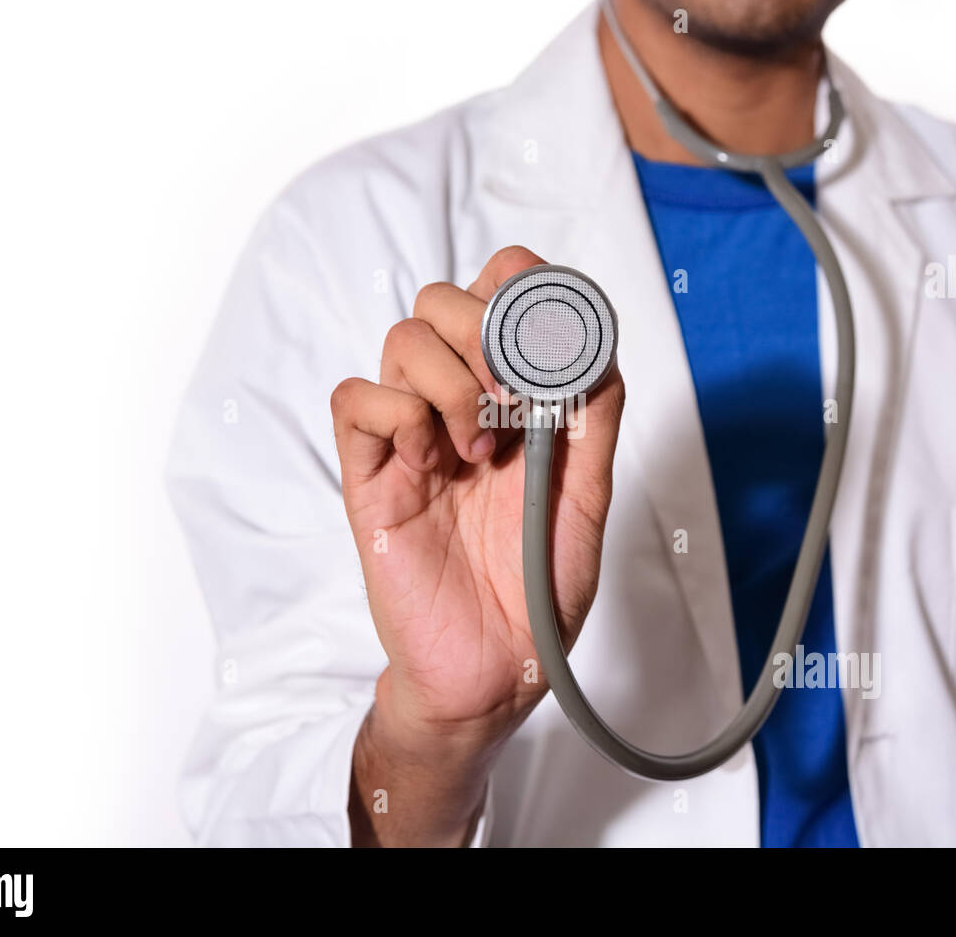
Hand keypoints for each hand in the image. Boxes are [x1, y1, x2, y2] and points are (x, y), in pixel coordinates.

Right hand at [331, 246, 623, 843]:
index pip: (498, 296)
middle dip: (484, 332)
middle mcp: (457, 406)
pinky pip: (357, 400)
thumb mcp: (587, 500)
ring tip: (481, 448)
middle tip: (515, 400)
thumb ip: (594, 423)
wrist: (496, 670)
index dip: (519, 286)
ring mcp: (410, 437)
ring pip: (403, 340)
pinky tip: (434, 461)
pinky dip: (398, 413)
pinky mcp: (370, 475)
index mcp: (512, 402)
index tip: (547, 328)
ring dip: (452, 381)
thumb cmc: (538, 589)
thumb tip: (598, 352)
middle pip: (442, 300)